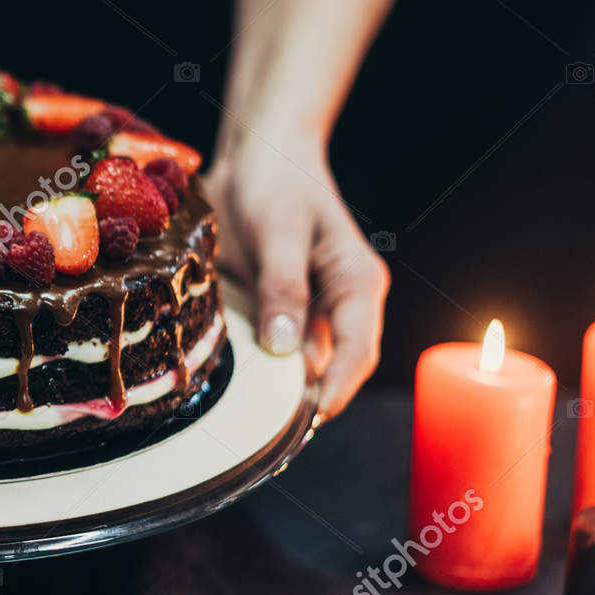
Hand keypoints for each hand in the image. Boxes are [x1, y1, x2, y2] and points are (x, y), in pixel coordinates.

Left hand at [203, 133, 389, 420]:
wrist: (259, 154)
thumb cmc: (276, 181)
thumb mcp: (278, 230)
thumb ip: (283, 287)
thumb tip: (286, 348)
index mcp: (358, 283)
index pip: (358, 348)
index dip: (337, 387)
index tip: (312, 419)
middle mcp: (342, 304)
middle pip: (337, 367)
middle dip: (312, 403)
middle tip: (274, 441)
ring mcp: (314, 310)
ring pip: (308, 365)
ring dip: (285, 394)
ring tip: (252, 431)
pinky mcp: (284, 310)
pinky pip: (279, 350)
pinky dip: (264, 373)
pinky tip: (236, 393)